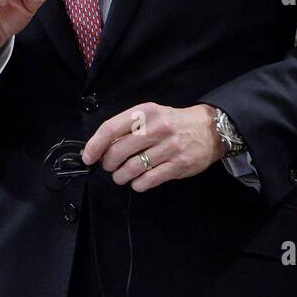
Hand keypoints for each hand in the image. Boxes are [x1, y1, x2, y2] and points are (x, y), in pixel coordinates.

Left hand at [81, 102, 223, 191]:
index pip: (111, 128)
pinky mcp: (177, 166)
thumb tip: (101, 147)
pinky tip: (138, 180)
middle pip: (117, 152)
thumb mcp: (151, 115)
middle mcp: (157, 128)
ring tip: (122, 175)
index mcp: (146, 112)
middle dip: (107, 163)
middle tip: (109, 165)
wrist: (208, 129)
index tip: (88, 157)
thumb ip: (128, 127)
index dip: (95, 145)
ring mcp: (168, 148)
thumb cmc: (173, 123)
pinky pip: (147, 181)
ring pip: (130, 169)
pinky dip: (137, 184)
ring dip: (120, 176)